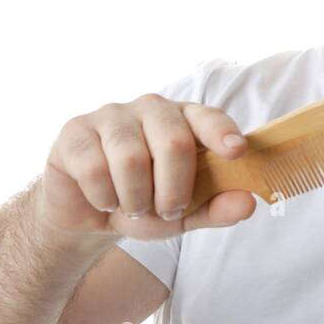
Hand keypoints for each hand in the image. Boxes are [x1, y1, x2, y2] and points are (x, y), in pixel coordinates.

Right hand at [40, 94, 256, 238]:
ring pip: (131, 158)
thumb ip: (217, 208)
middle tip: (166, 211)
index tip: (236, 152)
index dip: (222, 132)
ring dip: (136, 198)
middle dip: (173, 190)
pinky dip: (104, 196)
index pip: (208, 117)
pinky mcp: (76, 130)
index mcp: (185, 121)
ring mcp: (112, 115)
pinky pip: (94, 167)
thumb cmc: (145, 204)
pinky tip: (105, 199)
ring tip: (133, 207)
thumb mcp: (185, 214)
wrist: (89, 214)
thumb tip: (247, 204)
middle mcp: (151, 109)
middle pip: (174, 142)